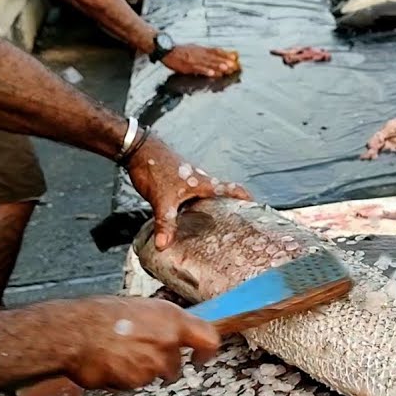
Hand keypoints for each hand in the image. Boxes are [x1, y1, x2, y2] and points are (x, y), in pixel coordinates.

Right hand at [57, 297, 219, 390]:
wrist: (73, 333)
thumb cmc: (100, 315)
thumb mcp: (140, 307)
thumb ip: (163, 322)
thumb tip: (173, 330)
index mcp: (171, 318)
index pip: (209, 339)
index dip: (208, 351)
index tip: (202, 357)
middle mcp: (167, 341)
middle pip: (176, 364)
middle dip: (162, 364)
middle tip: (139, 353)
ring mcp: (153, 363)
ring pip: (154, 375)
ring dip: (140, 371)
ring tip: (117, 354)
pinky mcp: (137, 381)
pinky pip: (135, 385)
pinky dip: (124, 379)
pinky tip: (109, 363)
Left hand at [125, 138, 249, 249]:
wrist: (138, 149)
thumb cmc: (155, 167)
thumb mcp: (162, 199)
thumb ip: (165, 223)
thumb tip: (164, 246)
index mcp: (204, 183)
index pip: (233, 189)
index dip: (246, 198)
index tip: (257, 209)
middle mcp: (200, 182)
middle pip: (223, 194)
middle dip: (232, 208)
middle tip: (238, 224)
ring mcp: (189, 182)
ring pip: (207, 197)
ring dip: (213, 208)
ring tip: (216, 226)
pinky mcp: (177, 183)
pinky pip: (192, 198)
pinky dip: (196, 208)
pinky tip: (188, 220)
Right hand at [160, 44, 240, 77]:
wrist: (166, 50)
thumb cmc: (179, 51)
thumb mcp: (193, 49)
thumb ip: (203, 52)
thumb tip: (213, 57)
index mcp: (201, 49)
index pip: (216, 51)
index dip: (225, 54)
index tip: (235, 58)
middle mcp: (199, 53)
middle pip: (214, 58)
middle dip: (225, 62)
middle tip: (234, 66)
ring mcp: (194, 60)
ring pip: (208, 63)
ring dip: (217, 66)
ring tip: (226, 69)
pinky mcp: (188, 66)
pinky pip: (198, 69)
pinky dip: (205, 71)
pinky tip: (211, 73)